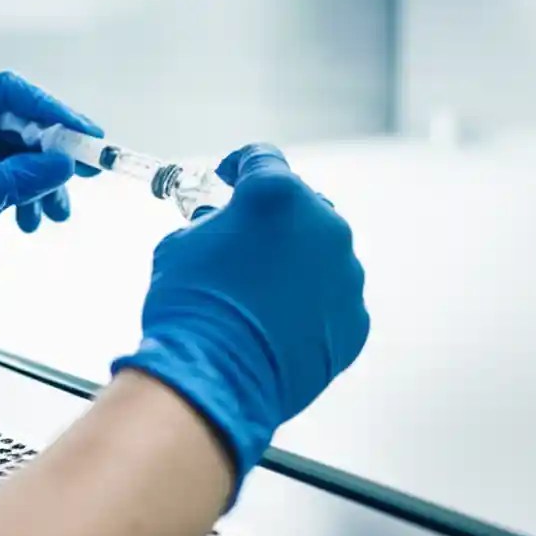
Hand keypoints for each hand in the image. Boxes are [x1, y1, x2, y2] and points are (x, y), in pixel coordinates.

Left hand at [0, 72, 101, 331]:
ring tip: (58, 215)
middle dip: (56, 153)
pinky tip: (32, 223)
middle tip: (89, 173)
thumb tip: (66, 162)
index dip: (51, 109)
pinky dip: (30, 200)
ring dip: (46, 184)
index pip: (10, 95)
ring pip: (24, 160)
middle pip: (23, 127)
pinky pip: (15, 185)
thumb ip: (21, 176)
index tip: (83, 135)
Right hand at [112, 144, 368, 496]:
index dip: (240, 166)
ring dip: (295, 265)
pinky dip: (310, 307)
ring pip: (322, 256)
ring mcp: (345, 274)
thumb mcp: (181, 245)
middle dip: (272, 221)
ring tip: (259, 295)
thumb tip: (221, 228)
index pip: (262, 159)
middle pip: (301, 207)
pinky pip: (332, 302)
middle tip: (243, 242)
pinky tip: (278, 325)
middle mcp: (323, 226)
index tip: (230, 177)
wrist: (215, 376)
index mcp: (277, 196)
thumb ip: (211, 225)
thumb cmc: (192, 307)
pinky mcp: (354, 319)